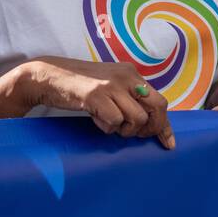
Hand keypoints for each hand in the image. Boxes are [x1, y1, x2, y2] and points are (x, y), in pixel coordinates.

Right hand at [24, 57, 174, 147]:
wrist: (49, 75)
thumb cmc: (78, 85)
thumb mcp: (108, 85)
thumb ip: (127, 97)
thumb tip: (146, 121)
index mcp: (131, 73)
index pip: (159, 100)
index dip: (165, 125)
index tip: (168, 143)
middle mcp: (126, 76)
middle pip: (157, 107)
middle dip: (151, 128)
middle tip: (134, 135)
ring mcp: (112, 84)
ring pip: (137, 119)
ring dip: (124, 129)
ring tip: (108, 123)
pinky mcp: (97, 95)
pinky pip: (115, 121)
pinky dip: (107, 127)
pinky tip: (96, 119)